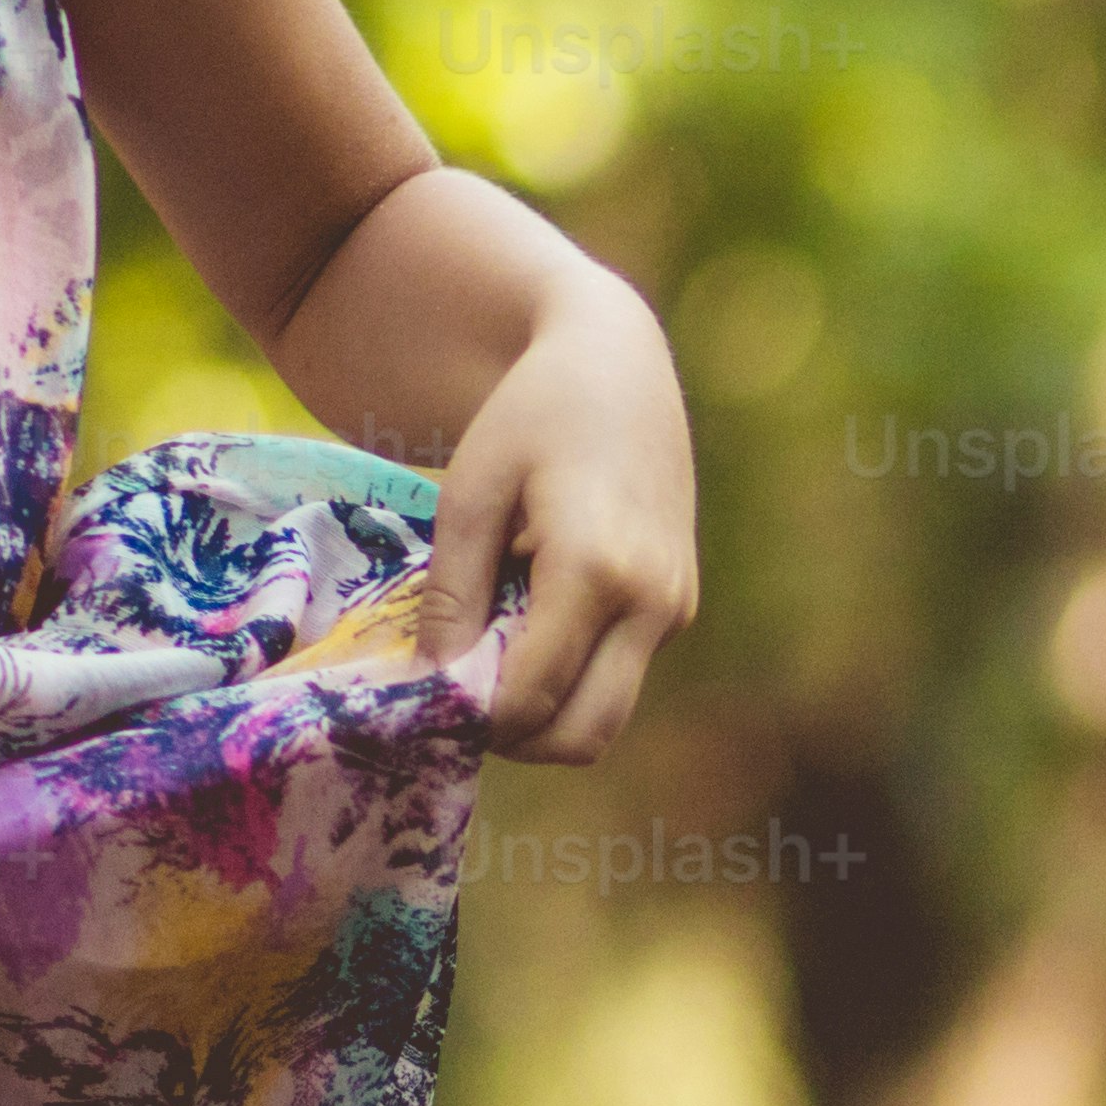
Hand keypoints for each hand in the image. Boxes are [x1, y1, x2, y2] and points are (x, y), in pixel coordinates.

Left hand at [428, 297, 697, 765]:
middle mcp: (652, 601)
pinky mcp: (680, 607)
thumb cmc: (528, 416)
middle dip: (515, 740)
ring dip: (547, 716)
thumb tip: (437, 683)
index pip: (531, 695)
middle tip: (459, 707)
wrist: (616, 365)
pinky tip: (531, 628)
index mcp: (595, 569)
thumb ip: (454, 594)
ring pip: (607, 717)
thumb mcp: (469, 495)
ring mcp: (675, 608)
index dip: (472, 718)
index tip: (425, 702)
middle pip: (583, 736)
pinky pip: (621, 677)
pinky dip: (573, 680)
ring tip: (491, 665)